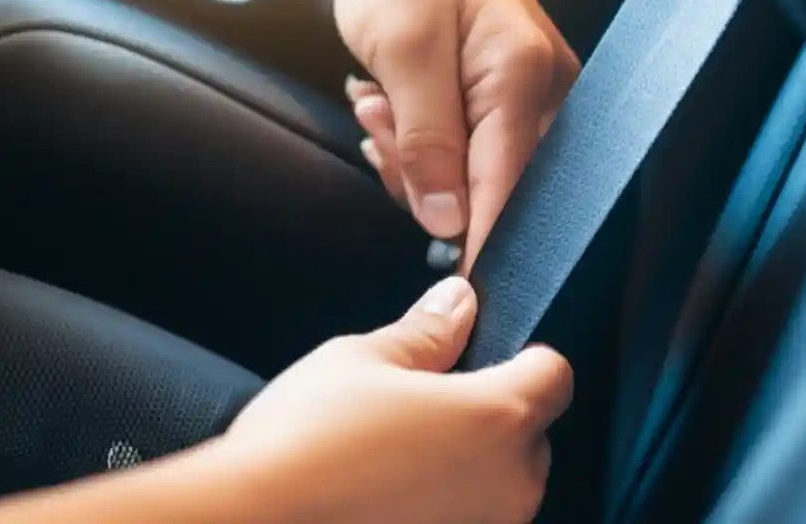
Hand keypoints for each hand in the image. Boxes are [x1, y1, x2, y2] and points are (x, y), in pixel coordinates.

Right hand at [224, 277, 572, 523]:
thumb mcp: (364, 360)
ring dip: (468, 469)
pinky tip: (392, 497)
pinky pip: (468, 520)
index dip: (527, 359)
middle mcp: (510, 483)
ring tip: (399, 458)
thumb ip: (429, 332)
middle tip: (428, 410)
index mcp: (500, 417)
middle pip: (530, 434)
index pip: (555, 375)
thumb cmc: (303, 444)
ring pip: (500, 486)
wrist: (250, 523)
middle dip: (492, 418)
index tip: (497, 357)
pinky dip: (444, 508)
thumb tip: (460, 303)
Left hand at [331, 0, 578, 264]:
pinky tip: (397, 108)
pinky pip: (470, 156)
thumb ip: (428, 142)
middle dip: (423, 176)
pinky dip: (424, 147)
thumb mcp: (402, 52)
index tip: (453, 288)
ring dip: (415, 157)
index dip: (475, 238)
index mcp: (524, 72)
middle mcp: (545, 91)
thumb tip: (449, 222)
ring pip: (475, 177)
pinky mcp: (511, 103)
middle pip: (493, 186)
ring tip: (380, 101)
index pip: (508, 186)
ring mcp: (533, 97)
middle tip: (376, 121)